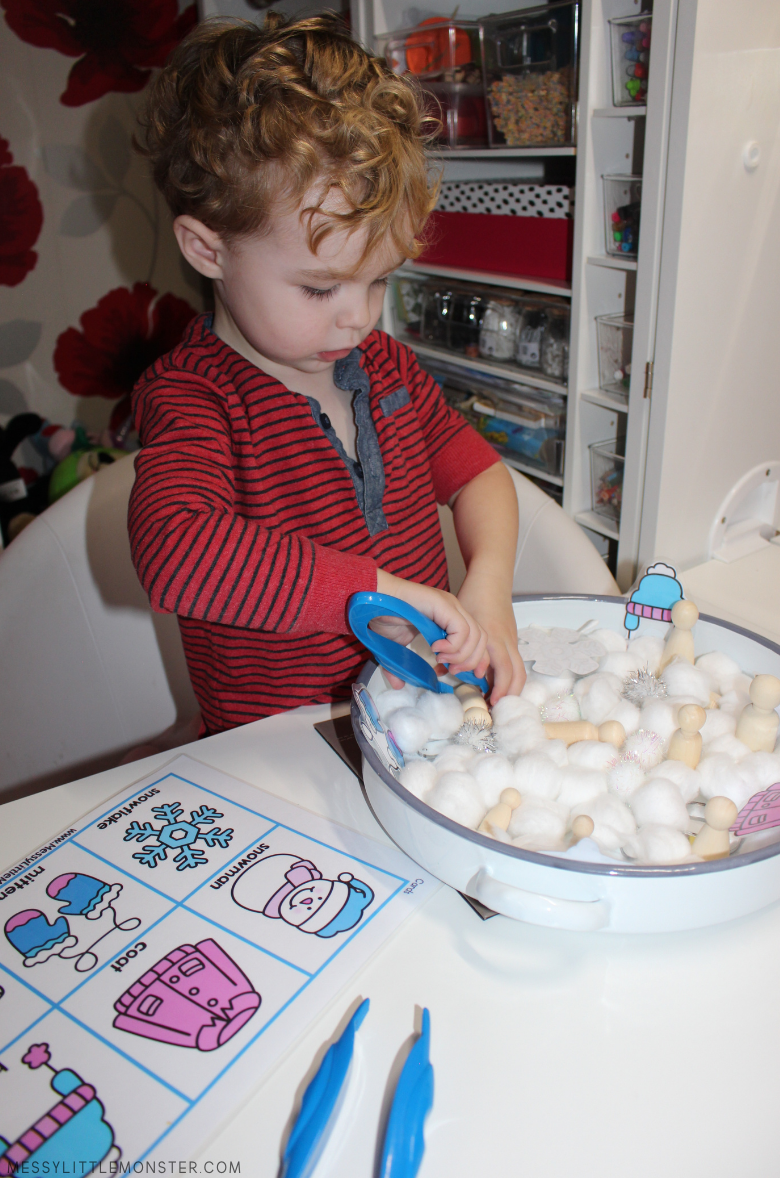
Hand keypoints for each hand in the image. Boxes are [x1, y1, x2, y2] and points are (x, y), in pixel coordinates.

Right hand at [373, 569, 488, 688]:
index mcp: (450, 618)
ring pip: (476, 636)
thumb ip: (400, 666)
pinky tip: (435, 648)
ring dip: (460, 655)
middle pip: (482, 639)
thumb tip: (397, 685)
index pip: (478, 640)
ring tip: (440, 659)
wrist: (371, 598)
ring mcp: (450, 605)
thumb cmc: (382, 616)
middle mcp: (454, 610)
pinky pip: (462, 630)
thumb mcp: (396, 647)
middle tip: (451, 670)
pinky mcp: (443, 604)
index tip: (459, 673)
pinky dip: (453, 645)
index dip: (474, 660)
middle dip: (471, 661)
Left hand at [456, 572, 525, 704]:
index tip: (490, 703)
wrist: (491, 578)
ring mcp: (512, 638)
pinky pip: (513, 660)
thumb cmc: (474, 596)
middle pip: (517, 674)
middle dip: (509, 693)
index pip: (504, 671)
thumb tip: (442, 669)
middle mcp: (507, 641)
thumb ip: (452, 647)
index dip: (499, 689)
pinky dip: (506, 673)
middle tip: (496, 707)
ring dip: (509, 685)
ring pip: (518, 668)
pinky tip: (492, 679)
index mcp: (495, 639)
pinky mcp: (511, 636)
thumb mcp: (459, 621)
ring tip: (495, 697)